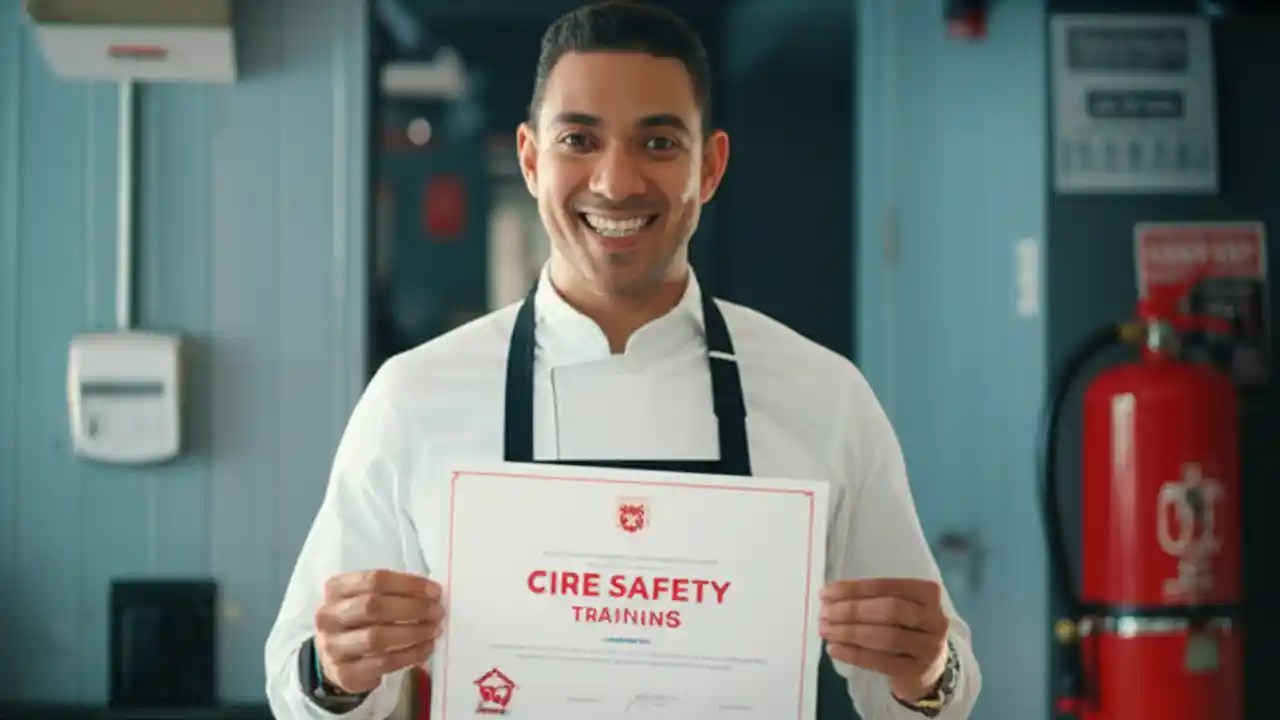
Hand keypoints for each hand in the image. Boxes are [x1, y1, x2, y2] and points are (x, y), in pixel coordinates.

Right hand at [314, 569, 444, 693]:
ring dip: (413, 633)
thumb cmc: (359, 620)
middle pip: (373, 607)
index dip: (408, 584)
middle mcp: (329, 616)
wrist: (334, 659)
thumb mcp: (366, 598)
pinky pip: (382, 663)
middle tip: (437, 612)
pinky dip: (409, 655)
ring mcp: (333, 646)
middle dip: (412, 608)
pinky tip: (425, 648)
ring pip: (377, 638)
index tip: (434, 591)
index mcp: (336, 589)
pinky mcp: (345, 673)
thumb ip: (393, 593)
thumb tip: (432, 595)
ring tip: (434, 630)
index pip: (374, 580)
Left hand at [819, 578, 948, 701]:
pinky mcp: (916, 672)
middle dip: (852, 610)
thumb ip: (871, 599)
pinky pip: (881, 662)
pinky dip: (854, 654)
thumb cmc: (905, 630)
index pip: (888, 586)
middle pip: (889, 610)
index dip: (855, 588)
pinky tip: (835, 649)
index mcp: (927, 593)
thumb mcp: (898, 609)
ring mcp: (928, 647)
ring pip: (886, 637)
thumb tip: (830, 597)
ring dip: (850, 632)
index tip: (826, 593)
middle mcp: (934, 619)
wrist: (927, 671)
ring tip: (826, 630)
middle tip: (825, 613)